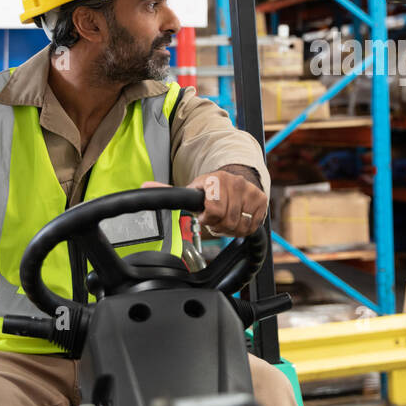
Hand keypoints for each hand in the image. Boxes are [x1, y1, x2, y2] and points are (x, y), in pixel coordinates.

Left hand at [142, 171, 267, 236]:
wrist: (239, 177)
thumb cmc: (212, 188)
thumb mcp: (192, 188)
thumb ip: (169, 191)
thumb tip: (144, 185)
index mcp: (216, 180)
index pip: (214, 210)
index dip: (208, 218)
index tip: (205, 216)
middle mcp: (235, 183)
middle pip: (226, 222)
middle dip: (219, 225)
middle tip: (216, 219)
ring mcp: (250, 192)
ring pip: (240, 226)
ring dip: (231, 228)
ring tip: (227, 219)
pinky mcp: (261, 200)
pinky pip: (252, 226)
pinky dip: (244, 228)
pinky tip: (239, 219)